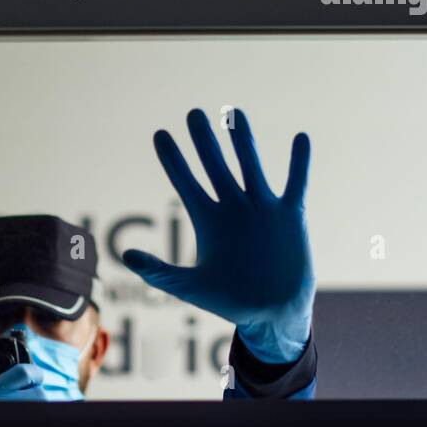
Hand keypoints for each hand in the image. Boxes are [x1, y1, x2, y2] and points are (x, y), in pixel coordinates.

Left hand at [123, 108, 314, 364]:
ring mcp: (262, 209)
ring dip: (242, 140)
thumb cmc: (229, 301)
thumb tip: (126, 256)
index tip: (160, 135)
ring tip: (233, 114)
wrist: (271, 313)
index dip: (173, 160)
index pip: (186, 183)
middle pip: (215, 166)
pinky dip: (299, 163)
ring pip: (250, 165)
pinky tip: (301, 139)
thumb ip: (159, 271)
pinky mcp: (290, 216)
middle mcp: (233, 208)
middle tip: (193, 113)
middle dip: (204, 141)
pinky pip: (296, 183)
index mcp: (208, 221)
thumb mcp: (190, 287)